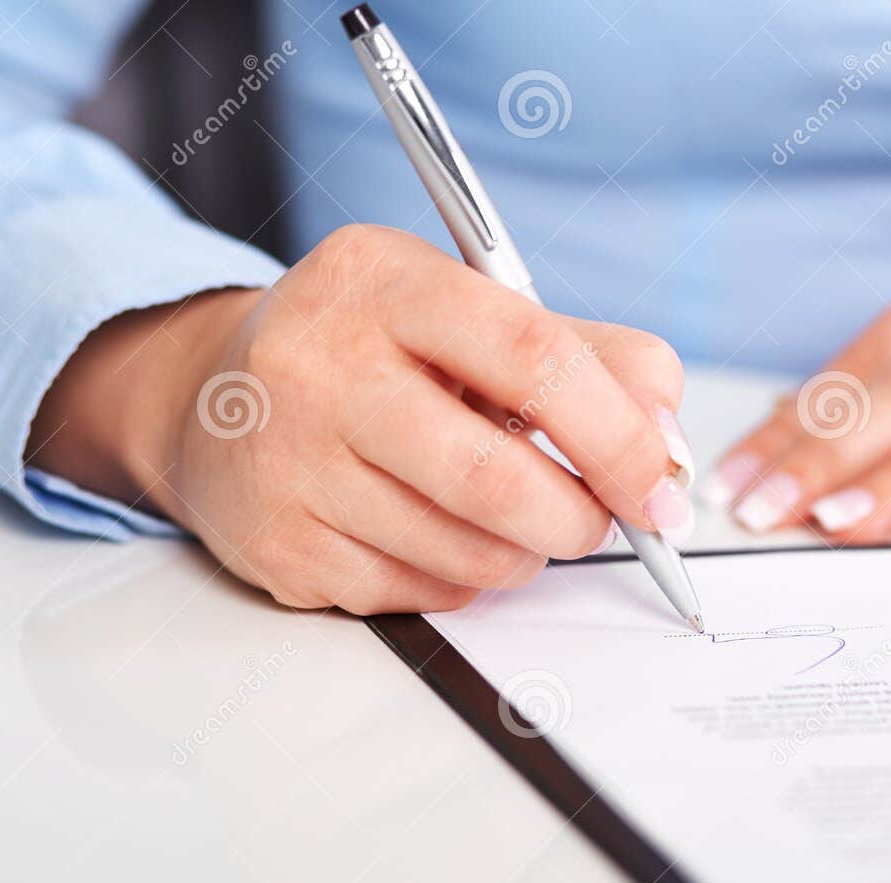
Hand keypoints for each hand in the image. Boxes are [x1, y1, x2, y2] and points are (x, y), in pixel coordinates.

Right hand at [28, 224, 693, 613]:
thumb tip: (671, 446)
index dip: (619, 437)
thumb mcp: (475, 314)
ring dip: (523, 554)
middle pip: (497, 480)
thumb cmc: (375, 353)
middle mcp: (320, 364)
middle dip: (578, 520)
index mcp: (385, 281)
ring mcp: (289, 460)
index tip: (664, 487)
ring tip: (509, 517)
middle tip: (597, 521)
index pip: (533, 358)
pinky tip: (434, 532)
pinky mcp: (278, 544)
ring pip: (466, 552)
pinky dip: (461, 578)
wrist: (218, 401)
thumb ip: (593, 358)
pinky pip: (419, 592)